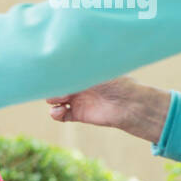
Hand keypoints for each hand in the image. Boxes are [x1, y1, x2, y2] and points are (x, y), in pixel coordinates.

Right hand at [47, 77, 170, 143]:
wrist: (128, 103)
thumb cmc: (114, 82)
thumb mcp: (94, 71)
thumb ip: (77, 70)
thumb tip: (60, 65)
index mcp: (81, 74)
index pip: (62, 73)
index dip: (54, 74)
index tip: (52, 74)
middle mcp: (77, 87)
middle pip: (55, 87)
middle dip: (52, 87)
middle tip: (57, 87)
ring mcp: (76, 101)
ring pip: (55, 101)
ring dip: (52, 100)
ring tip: (60, 100)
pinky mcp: (78, 114)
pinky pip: (60, 115)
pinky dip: (56, 114)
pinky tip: (59, 111)